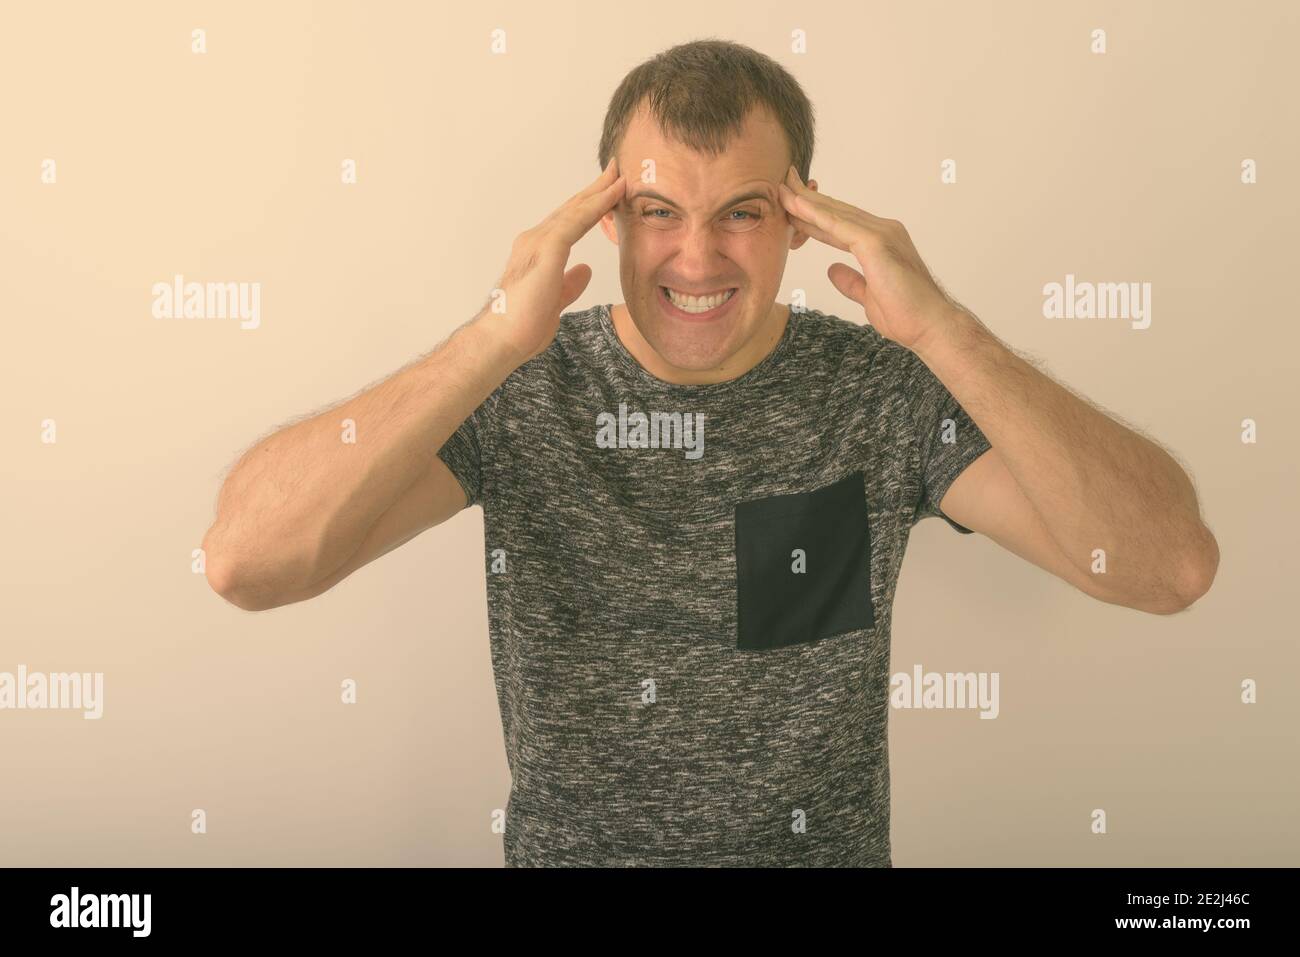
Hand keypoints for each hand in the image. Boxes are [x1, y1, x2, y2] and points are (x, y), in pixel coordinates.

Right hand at [484, 159, 625, 363]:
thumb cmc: (521, 326)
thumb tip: (585, 270)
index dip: (589, 206)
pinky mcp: (546, 249)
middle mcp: (535, 240)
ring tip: (619, 175)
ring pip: (575, 210)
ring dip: (599, 192)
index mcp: (537, 253)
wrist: (501, 338)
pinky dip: (596, 206)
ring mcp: (538, 242)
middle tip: (615, 169)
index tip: (608, 192)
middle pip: (571, 208)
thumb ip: (570, 283)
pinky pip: (576, 221)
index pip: (568, 223)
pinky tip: (613, 195)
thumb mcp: (555, 301)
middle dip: (595, 189)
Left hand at [777, 166, 956, 353]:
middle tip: (782, 183)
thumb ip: (851, 281)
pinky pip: (839, 225)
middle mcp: (883, 231)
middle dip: (807, 198)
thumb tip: (832, 269)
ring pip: (835, 213)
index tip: (792, 206)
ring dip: (806, 201)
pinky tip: (796, 206)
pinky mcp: (877, 243)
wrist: (931, 325)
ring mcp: (882, 234)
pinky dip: (816, 214)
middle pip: (836, 211)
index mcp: (881, 242)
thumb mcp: (868, 296)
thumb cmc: (906, 315)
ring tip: (781, 189)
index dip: (815, 214)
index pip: (841, 224)